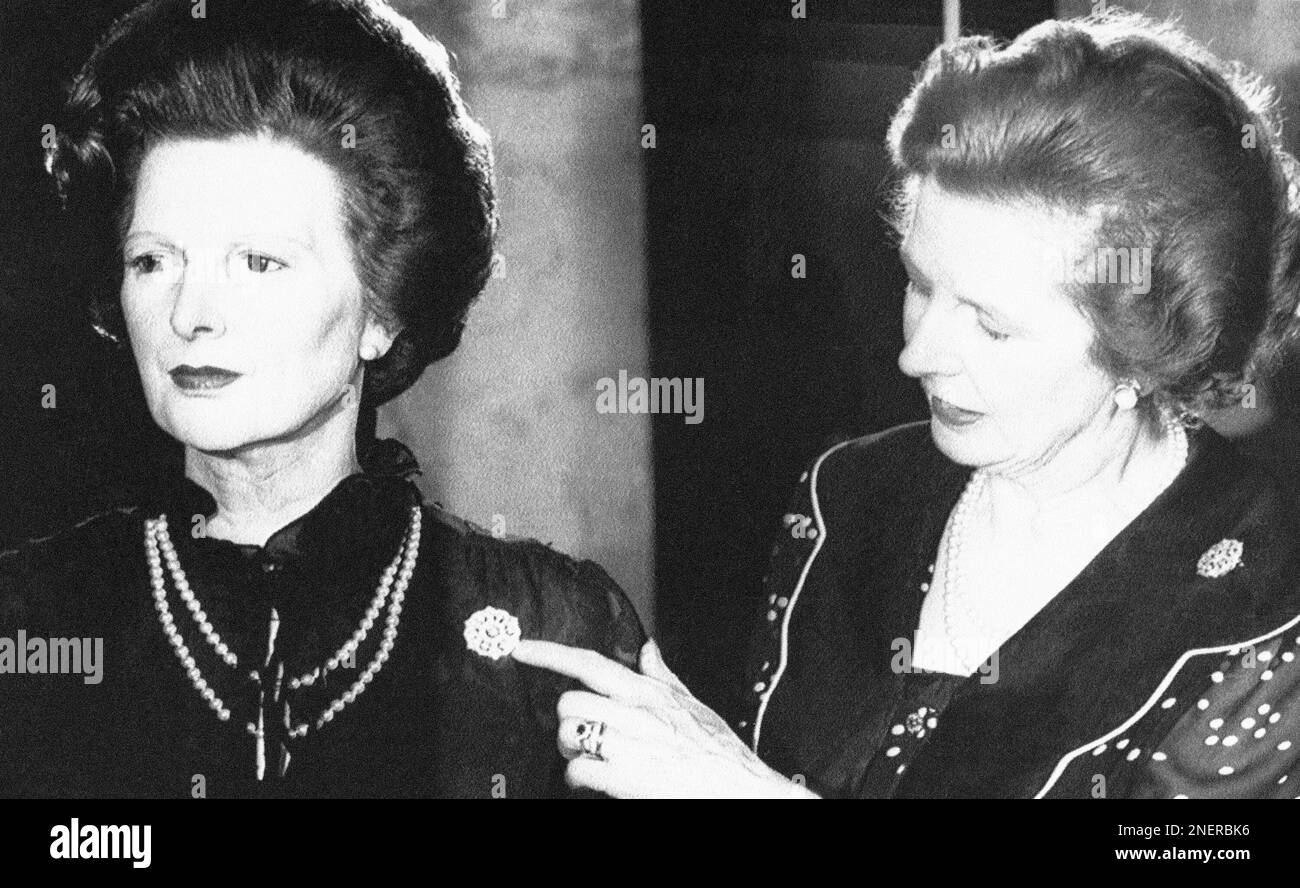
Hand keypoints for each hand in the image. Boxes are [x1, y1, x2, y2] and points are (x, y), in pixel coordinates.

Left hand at [511, 638, 817, 797]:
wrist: (738, 789)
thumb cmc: (717, 752)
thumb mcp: (692, 704)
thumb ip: (663, 676)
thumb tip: (648, 649)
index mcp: (648, 693)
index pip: (590, 663)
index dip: (549, 653)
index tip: (521, 649)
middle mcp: (635, 714)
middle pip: (569, 703)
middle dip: (568, 721)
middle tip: (582, 734)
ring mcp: (628, 745)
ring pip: (568, 735)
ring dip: (572, 750)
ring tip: (592, 757)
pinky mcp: (624, 778)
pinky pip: (577, 772)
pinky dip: (580, 778)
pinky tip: (597, 780)